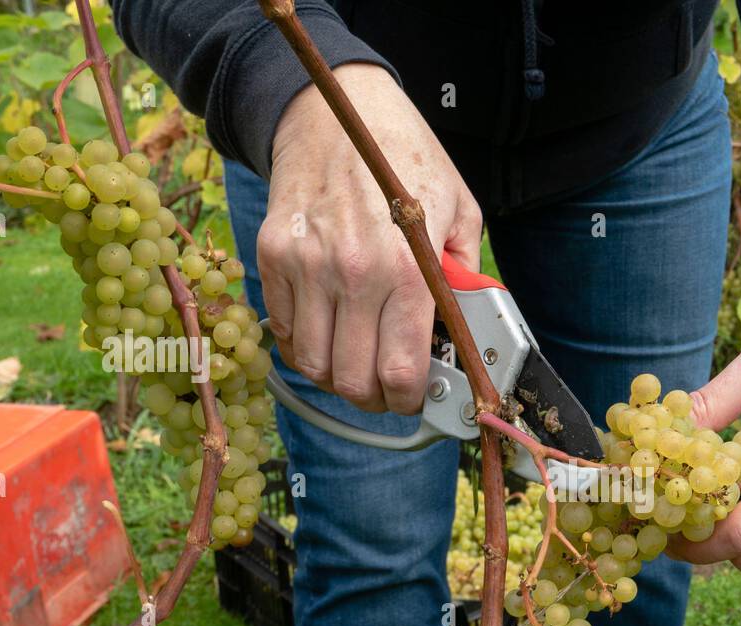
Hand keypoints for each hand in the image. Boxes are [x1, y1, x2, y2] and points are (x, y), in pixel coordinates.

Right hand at [257, 63, 482, 412]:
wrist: (335, 110)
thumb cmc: (404, 160)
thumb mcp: (460, 213)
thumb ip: (465, 279)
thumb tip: (467, 334)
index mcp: (407, 268)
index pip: (400, 371)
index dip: (410, 400)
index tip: (416, 396)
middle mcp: (353, 273)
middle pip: (353, 381)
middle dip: (377, 398)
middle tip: (388, 388)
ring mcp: (306, 266)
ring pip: (313, 366)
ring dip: (338, 377)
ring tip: (358, 361)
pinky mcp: (272, 256)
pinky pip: (284, 332)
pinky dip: (305, 346)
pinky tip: (329, 331)